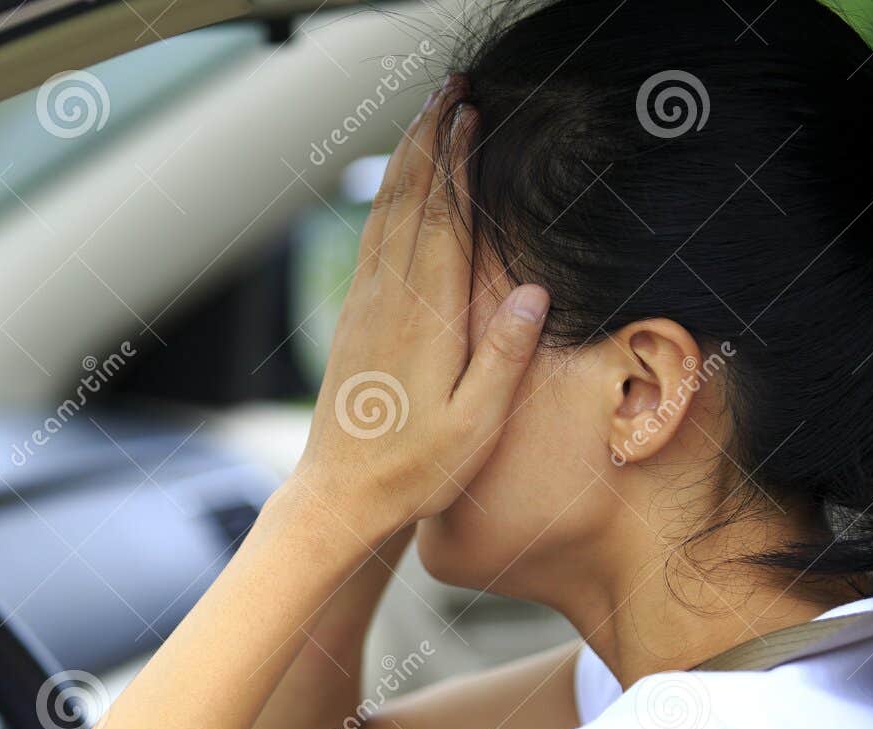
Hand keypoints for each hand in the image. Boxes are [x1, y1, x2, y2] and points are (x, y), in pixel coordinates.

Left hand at [291, 83, 548, 545]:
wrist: (339, 496)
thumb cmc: (414, 470)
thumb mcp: (475, 427)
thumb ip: (505, 357)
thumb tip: (533, 290)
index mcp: (424, 319)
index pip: (444, 221)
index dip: (458, 164)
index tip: (472, 114)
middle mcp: (388, 301)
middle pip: (409, 201)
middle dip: (431, 140)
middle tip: (451, 89)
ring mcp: (364, 306)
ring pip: (384, 214)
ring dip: (407, 160)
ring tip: (428, 116)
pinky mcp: (352, 319)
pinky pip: (370, 242)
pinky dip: (388, 200)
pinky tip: (397, 187)